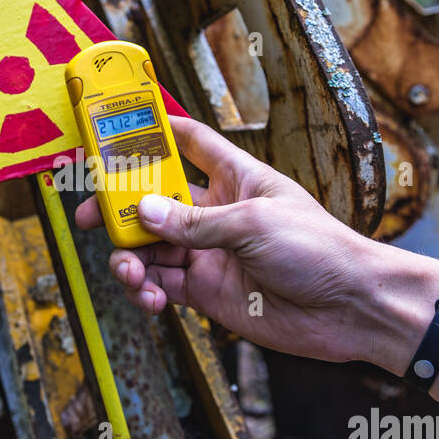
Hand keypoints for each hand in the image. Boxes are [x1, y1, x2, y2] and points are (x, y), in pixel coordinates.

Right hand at [74, 116, 433, 365]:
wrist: (351, 309)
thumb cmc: (320, 250)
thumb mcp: (254, 224)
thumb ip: (195, 222)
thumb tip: (144, 211)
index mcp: (236, 178)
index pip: (189, 143)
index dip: (154, 132)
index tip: (114, 129)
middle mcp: (218, 212)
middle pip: (154, 200)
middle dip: (119, 207)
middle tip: (88, 216)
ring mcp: (210, 254)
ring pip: (151, 248)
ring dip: (130, 256)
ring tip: (129, 271)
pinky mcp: (207, 293)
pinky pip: (162, 286)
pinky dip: (147, 291)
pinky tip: (150, 297)